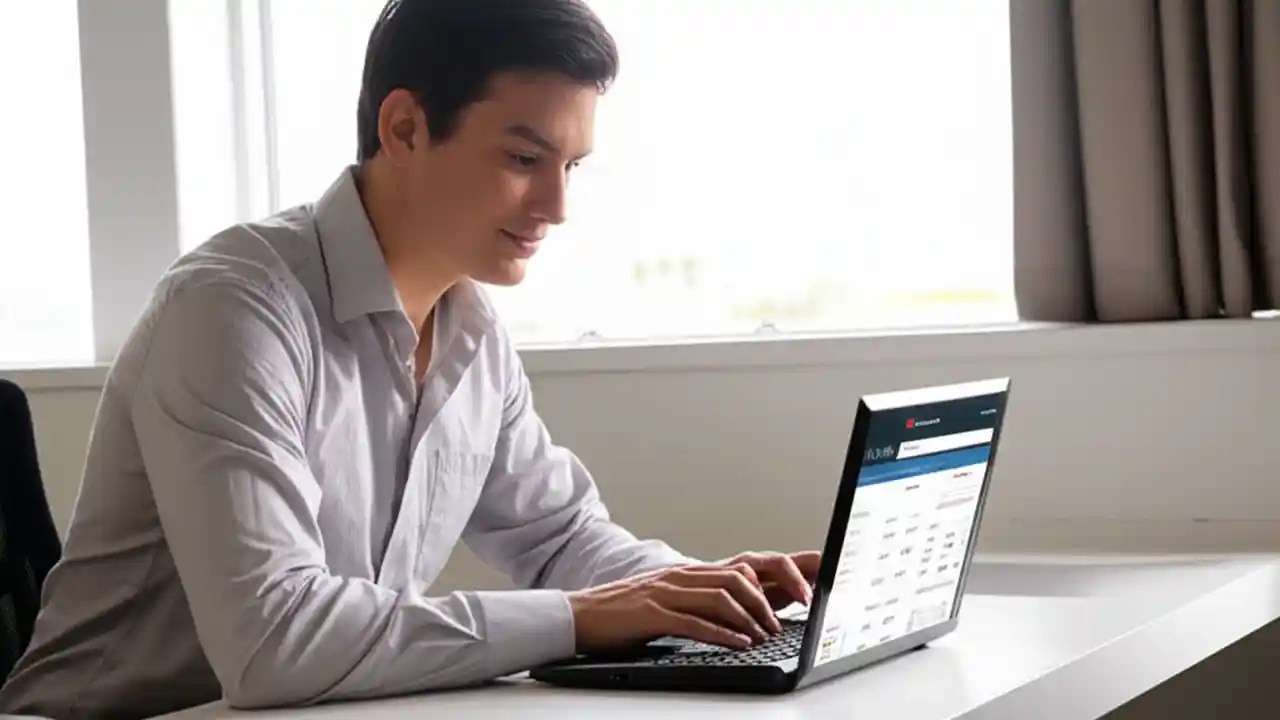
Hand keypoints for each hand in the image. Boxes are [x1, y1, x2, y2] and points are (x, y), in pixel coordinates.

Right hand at [566, 550, 820, 653]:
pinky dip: (723, 634)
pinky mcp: (654, 613)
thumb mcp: (667, 600)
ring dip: (749, 619)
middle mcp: (681, 576)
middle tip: (784, 622)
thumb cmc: (624, 613)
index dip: (770, 581)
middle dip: (768, 600)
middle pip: (738, 579)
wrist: (581, 614)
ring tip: (766, 636)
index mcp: (687, 572)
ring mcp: (667, 592)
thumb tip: (736, 615)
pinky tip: (739, 644)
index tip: (795, 597)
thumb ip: (698, 601)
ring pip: (721, 598)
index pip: (740, 569)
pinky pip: (696, 622)